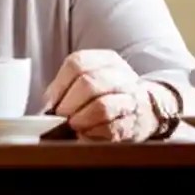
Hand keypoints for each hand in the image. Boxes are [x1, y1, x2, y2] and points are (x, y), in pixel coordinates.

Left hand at [43, 50, 158, 141]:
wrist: (148, 108)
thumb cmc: (110, 95)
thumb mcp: (92, 80)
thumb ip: (68, 87)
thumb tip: (46, 106)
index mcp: (107, 60)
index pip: (77, 63)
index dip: (59, 85)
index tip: (51, 102)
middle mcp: (121, 75)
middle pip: (88, 83)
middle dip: (68, 104)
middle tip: (61, 117)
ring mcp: (131, 99)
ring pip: (101, 107)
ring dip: (81, 119)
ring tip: (73, 126)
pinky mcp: (134, 123)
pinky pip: (111, 128)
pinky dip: (93, 133)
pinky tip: (86, 134)